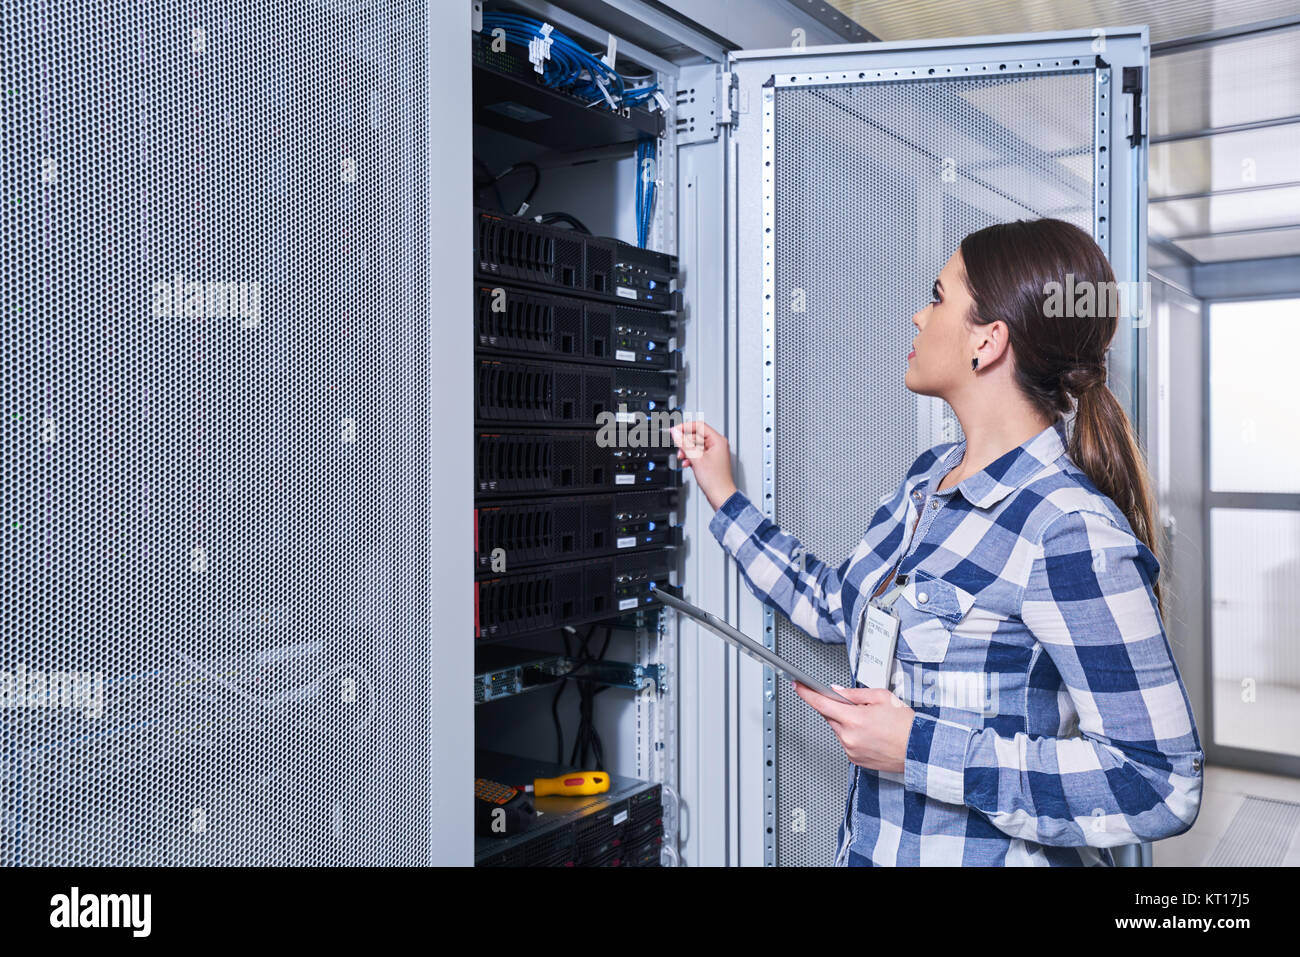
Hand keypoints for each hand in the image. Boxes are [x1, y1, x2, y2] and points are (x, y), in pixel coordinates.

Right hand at [669, 420, 737, 511]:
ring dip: (687, 451)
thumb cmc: (715, 480)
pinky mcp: (710, 460)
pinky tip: (687, 464)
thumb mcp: (696, 459)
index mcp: (718, 440)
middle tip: (679, 450)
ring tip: (683, 459)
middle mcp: (717, 444)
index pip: (699, 426)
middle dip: (685, 443)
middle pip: (696, 436)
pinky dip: (690, 458)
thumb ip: (684, 444)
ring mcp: (713, 453)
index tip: (674, 431)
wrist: (720, 495)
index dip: (685, 427)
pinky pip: (697, 454)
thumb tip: (675, 432)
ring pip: (695, 445)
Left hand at [793, 682, 915, 773]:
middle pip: (829, 716)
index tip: (798, 685)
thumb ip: (854, 693)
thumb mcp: (881, 697)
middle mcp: (849, 737)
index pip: (821, 703)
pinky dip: (851, 735)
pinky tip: (869, 733)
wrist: (919, 749)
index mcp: (854, 719)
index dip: (806, 693)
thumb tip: (836, 691)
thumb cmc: (905, 724)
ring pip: (837, 730)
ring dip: (846, 722)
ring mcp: (851, 750)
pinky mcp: (855, 760)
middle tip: (856, 706)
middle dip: (836, 708)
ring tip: (869, 722)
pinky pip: (845, 742)